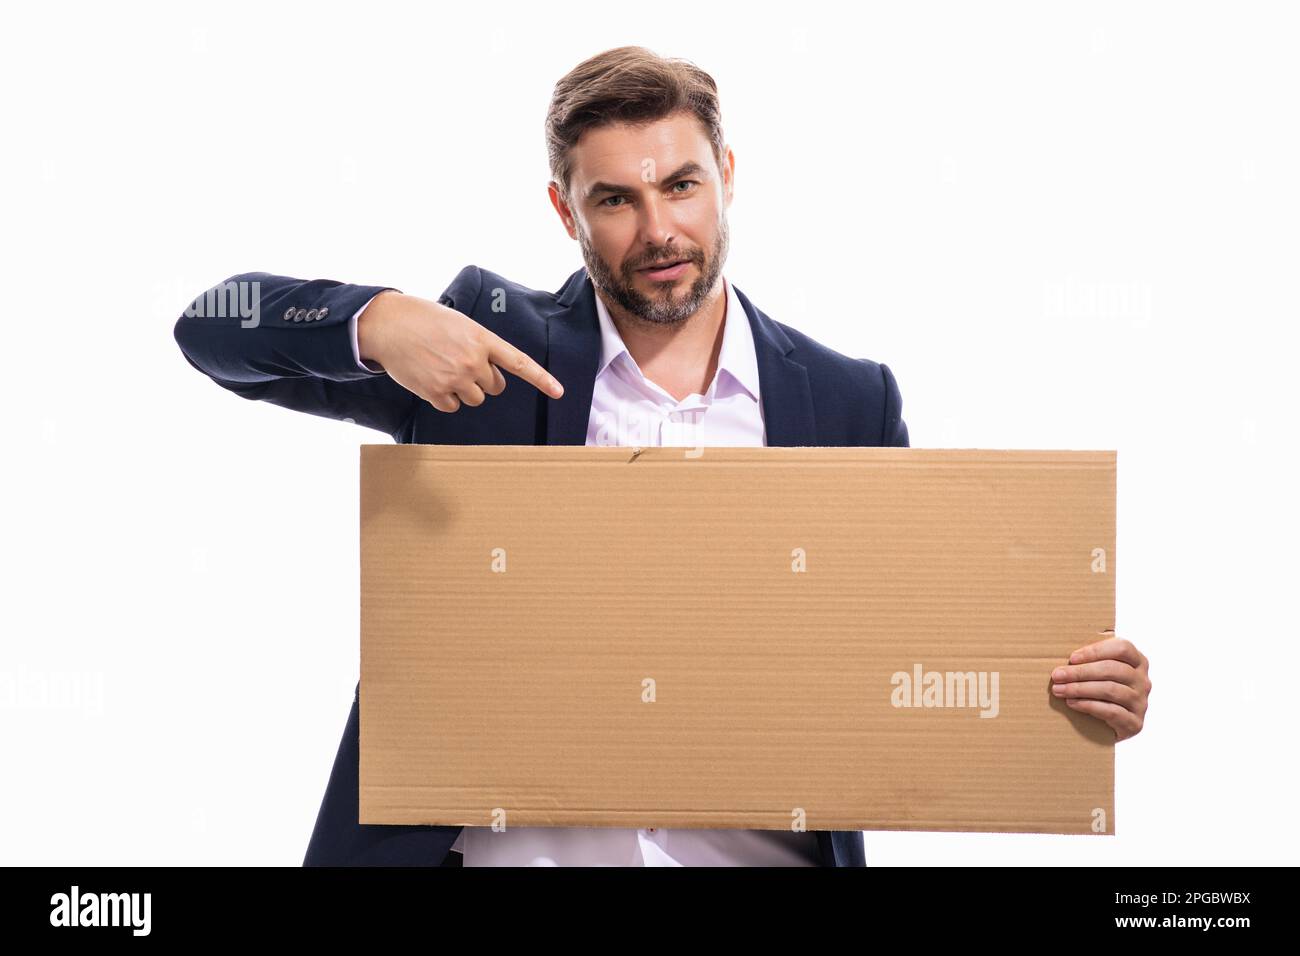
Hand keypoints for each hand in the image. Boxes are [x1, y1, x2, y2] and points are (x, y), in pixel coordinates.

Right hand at [357, 290, 563, 412]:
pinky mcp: (436, 393)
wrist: (388, 325)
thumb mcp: (459, 324)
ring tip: (442, 368)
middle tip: (459, 363)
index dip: (541, 379)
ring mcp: (455, 378)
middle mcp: (473, 361)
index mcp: (482, 339)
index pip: (519, 362)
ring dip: (463, 389)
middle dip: (482, 379)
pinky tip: (430, 379)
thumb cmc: (423, 320)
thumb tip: (487, 371)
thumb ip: (479, 345)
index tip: (559, 392)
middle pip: (494, 387)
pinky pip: (452, 407)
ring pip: (475, 398)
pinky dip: (443, 398)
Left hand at [1050, 636, 1150, 740]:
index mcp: (1138, 662)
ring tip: (1060, 689)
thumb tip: (1064, 660)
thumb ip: (1090, 662)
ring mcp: (1141, 703)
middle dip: (1080, 672)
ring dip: (1080, 688)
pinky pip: (1111, 711)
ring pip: (1110, 690)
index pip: (1122, 648)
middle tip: (1057, 675)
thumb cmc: (1100, 693)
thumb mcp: (1099, 673)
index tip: (1072, 658)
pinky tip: (1072, 703)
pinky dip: (1088, 705)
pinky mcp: (1134, 723)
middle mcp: (1143, 681)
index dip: (1096, 651)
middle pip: (1112, 669)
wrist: (1108, 729)